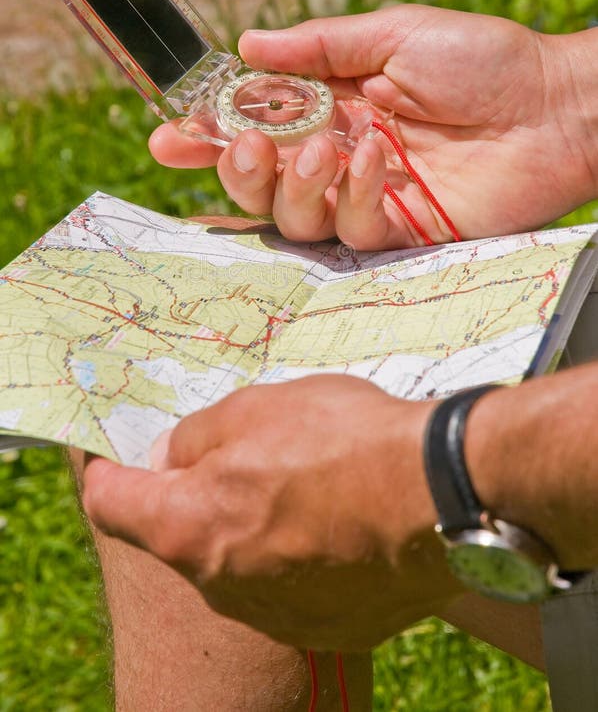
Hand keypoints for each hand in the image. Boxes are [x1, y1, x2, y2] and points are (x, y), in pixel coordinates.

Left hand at [82, 376, 462, 650]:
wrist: (439, 496)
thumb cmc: (341, 442)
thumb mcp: (254, 409)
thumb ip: (196, 438)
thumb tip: (172, 459)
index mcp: (188, 528)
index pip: (113, 504)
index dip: (109, 475)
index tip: (114, 460)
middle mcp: (220, 587)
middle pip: (184, 535)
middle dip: (201, 497)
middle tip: (249, 455)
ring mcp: (275, 615)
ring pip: (241, 565)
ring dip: (256, 529)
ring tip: (311, 485)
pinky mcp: (327, 628)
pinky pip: (293, 588)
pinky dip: (301, 558)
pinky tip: (342, 522)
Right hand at [149, 6, 597, 248]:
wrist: (552, 107)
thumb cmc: (482, 61)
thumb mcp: (394, 35)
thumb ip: (317, 46)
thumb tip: (245, 45)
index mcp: (332, 105)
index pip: (256, 125)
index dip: (210, 133)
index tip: (170, 136)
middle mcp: (339, 155)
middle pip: (261, 183)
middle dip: (237, 171)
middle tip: (241, 148)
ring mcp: (367, 195)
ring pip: (296, 216)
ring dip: (295, 184)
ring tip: (321, 147)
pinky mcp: (400, 229)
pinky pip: (351, 228)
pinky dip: (353, 194)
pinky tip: (378, 157)